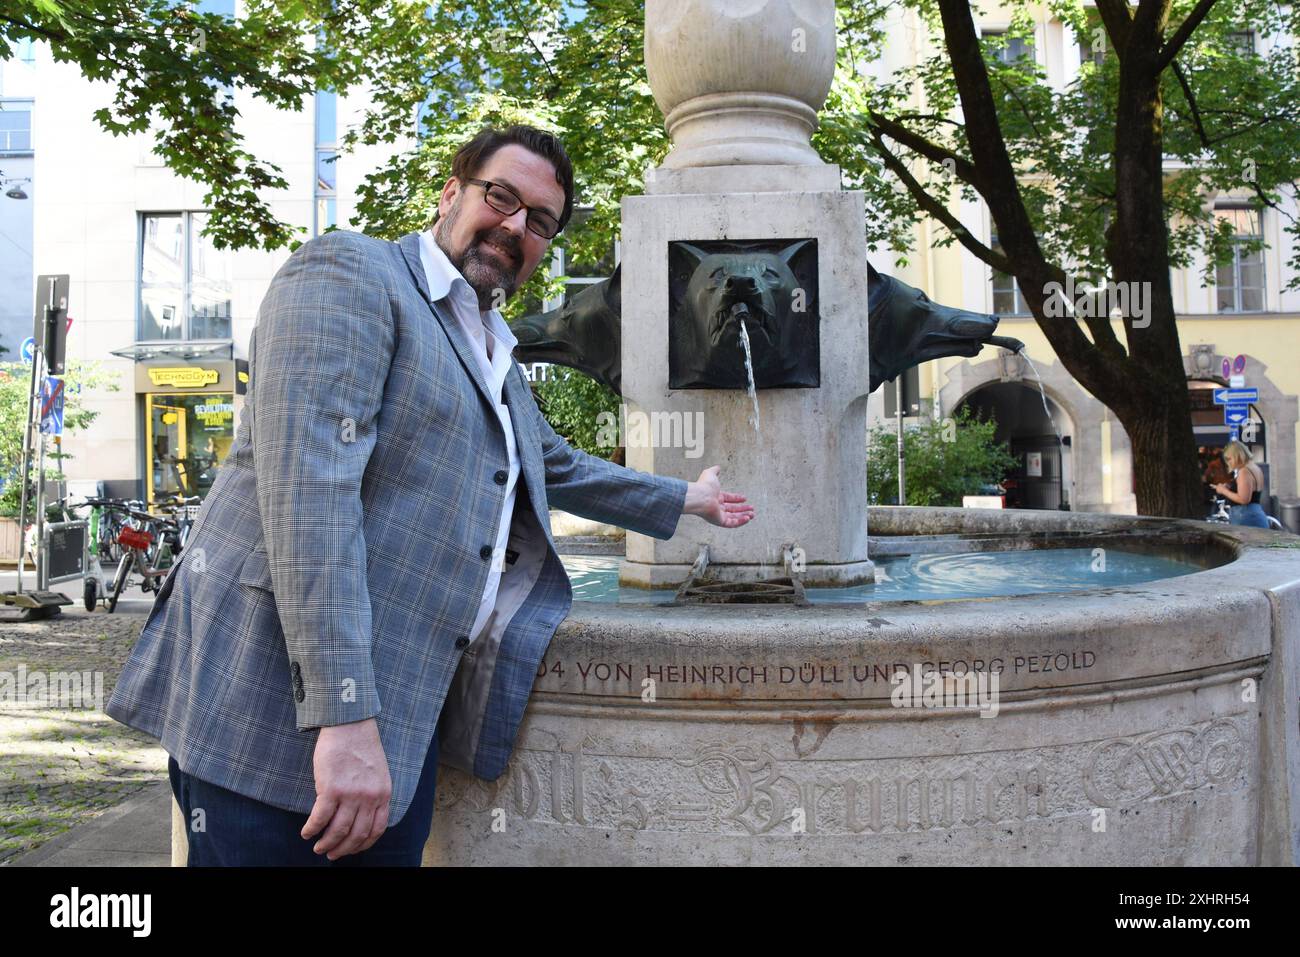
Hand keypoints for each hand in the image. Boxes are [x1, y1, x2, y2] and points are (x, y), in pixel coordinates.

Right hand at [302, 717, 391, 859]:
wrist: (350, 724)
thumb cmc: (360, 746)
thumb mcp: (378, 772)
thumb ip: (373, 794)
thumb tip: (361, 816)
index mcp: (383, 794)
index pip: (376, 829)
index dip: (363, 844)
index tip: (352, 849)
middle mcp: (369, 797)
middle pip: (356, 835)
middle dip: (343, 849)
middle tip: (331, 854)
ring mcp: (351, 794)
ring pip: (338, 831)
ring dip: (327, 843)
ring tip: (318, 847)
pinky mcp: (331, 788)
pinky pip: (320, 818)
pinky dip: (312, 829)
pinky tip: (306, 832)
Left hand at [683, 466, 754, 528]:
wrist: (700, 497)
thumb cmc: (704, 486)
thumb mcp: (710, 474)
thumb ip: (715, 471)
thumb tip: (718, 467)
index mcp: (715, 497)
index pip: (728, 499)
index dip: (737, 498)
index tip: (744, 498)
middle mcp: (716, 507)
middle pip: (732, 509)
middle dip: (742, 509)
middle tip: (751, 508)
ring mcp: (718, 515)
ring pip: (733, 517)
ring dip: (743, 516)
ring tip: (752, 514)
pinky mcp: (720, 521)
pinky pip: (732, 523)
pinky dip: (740, 522)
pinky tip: (747, 519)